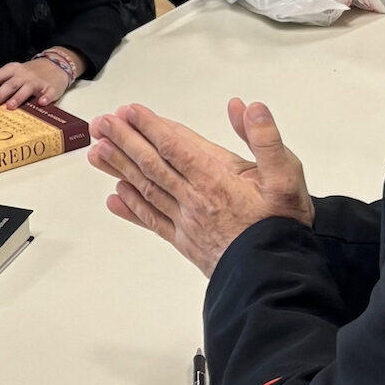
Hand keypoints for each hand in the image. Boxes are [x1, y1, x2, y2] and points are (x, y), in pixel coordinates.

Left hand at [0, 54, 73, 110]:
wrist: (55, 65)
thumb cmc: (30, 74)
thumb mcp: (14, 74)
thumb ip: (1, 84)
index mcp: (12, 70)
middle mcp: (23, 75)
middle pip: (9, 85)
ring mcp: (38, 81)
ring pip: (26, 89)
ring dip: (18, 98)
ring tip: (10, 107)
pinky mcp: (51, 88)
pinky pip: (48, 93)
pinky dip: (45, 98)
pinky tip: (41, 104)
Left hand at [87, 98, 312, 276]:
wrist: (276, 277)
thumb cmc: (282, 226)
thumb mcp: (287, 176)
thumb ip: (266, 140)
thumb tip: (247, 107)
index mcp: (216, 178)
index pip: (174, 146)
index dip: (149, 126)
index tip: (128, 111)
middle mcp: (193, 198)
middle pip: (151, 164)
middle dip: (124, 141)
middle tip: (100, 124)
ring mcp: (185, 221)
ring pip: (146, 189)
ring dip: (119, 168)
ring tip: (96, 151)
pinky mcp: (184, 241)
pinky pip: (152, 219)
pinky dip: (131, 206)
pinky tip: (114, 196)